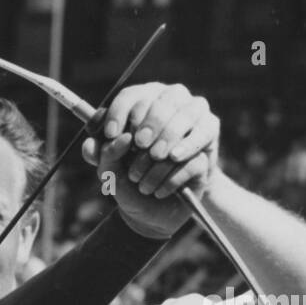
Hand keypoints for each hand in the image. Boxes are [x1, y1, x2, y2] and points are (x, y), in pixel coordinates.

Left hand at [81, 82, 219, 237]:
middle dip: (150, 123)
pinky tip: (169, 171)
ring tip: (153, 163)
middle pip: (164, 100)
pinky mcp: (209, 134)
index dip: (119, 113)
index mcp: (141, 103)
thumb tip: (97, 143)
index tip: (111, 135)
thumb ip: (100, 156)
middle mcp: (170, 101)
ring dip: (167, 140)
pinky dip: (181, 159)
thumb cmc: (132, 180)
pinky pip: (199, 140)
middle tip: (140, 146)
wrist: (157, 208)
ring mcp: (194, 116)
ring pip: (185, 116)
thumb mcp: (111, 171)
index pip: (132, 96)